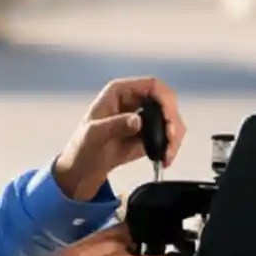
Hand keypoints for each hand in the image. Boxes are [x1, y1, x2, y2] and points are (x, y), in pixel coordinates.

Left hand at [51, 77, 186, 200]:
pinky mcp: (147, 135)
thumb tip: (137, 120)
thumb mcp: (93, 135)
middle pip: (167, 102)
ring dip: (174, 136)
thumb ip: (115, 125)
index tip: (168, 117)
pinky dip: (171, 146)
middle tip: (170, 139)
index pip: (151, 85)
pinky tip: (165, 158)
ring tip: (168, 154)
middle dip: (172, 120)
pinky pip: (167, 136)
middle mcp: (134, 101)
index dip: (164, 98)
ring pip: (171, 120)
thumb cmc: (81, 147)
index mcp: (119, 92)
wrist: (81, 170)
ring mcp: (143, 118)